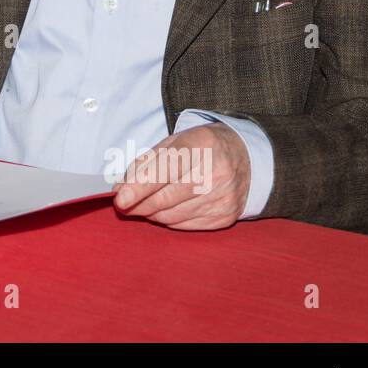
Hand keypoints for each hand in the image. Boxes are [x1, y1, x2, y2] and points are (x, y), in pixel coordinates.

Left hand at [111, 123, 250, 229]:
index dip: (140, 187)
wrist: (247, 158)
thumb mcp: (174, 142)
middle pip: (166, 197)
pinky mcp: (225, 216)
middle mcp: (215, 172)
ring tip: (143, 204)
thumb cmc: (201, 148)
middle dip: (139, 203)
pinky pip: (185, 224)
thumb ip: (145, 163)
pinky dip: (168, 219)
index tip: (120, 198)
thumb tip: (120, 188)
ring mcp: (223, 197)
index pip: (165, 170)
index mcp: (200, 145)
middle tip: (123, 204)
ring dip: (151, 212)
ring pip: (173, 214)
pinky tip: (164, 210)